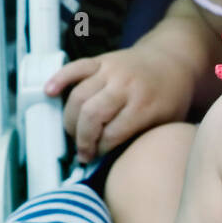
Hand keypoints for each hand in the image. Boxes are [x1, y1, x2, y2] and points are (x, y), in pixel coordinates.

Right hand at [44, 46, 195, 162]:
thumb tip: (113, 163)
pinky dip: (59, 79)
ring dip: (70, 119)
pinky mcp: (101, 60)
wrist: (173, 59)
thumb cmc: (170, 98)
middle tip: (83, 151)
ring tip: (74, 133)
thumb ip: (142, 139)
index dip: (100, 149)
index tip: (97, 158)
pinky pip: (74, 68)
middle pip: (91, 115)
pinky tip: (48, 93)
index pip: (112, 134)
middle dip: (82, 139)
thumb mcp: (167, 123)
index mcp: (145, 105)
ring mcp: (112, 70)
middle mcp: (126, 86)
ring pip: (78, 95)